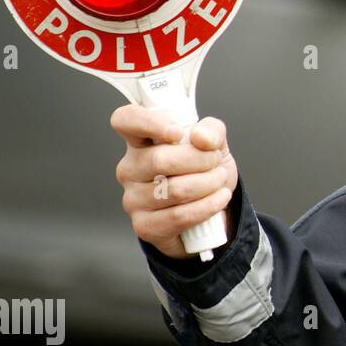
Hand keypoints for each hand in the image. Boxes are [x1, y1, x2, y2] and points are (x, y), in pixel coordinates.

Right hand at [111, 104, 237, 259]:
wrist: (212, 213)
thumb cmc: (204, 172)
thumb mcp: (215, 145)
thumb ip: (212, 131)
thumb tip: (202, 138)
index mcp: (141, 141)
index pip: (125, 120)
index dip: (148, 122)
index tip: (177, 133)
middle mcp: (130, 168)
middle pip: (160, 159)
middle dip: (201, 160)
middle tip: (216, 162)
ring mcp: (133, 198)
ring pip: (175, 189)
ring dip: (209, 183)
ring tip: (219, 180)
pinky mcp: (144, 225)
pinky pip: (179, 216)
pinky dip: (208, 206)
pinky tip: (219, 198)